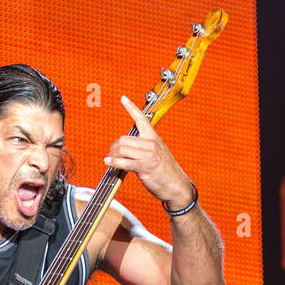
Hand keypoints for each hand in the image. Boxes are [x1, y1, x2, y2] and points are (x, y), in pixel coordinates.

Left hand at [104, 94, 192, 209]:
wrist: (177, 186)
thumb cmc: (166, 172)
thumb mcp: (158, 154)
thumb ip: (145, 147)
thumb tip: (127, 148)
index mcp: (154, 138)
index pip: (141, 119)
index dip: (131, 108)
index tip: (123, 98)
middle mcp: (151, 143)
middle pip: (124, 139)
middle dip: (114, 147)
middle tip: (111, 154)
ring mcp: (148, 155)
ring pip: (122, 149)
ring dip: (113, 155)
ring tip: (110, 160)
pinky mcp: (145, 167)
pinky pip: (124, 162)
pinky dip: (114, 162)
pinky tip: (108, 162)